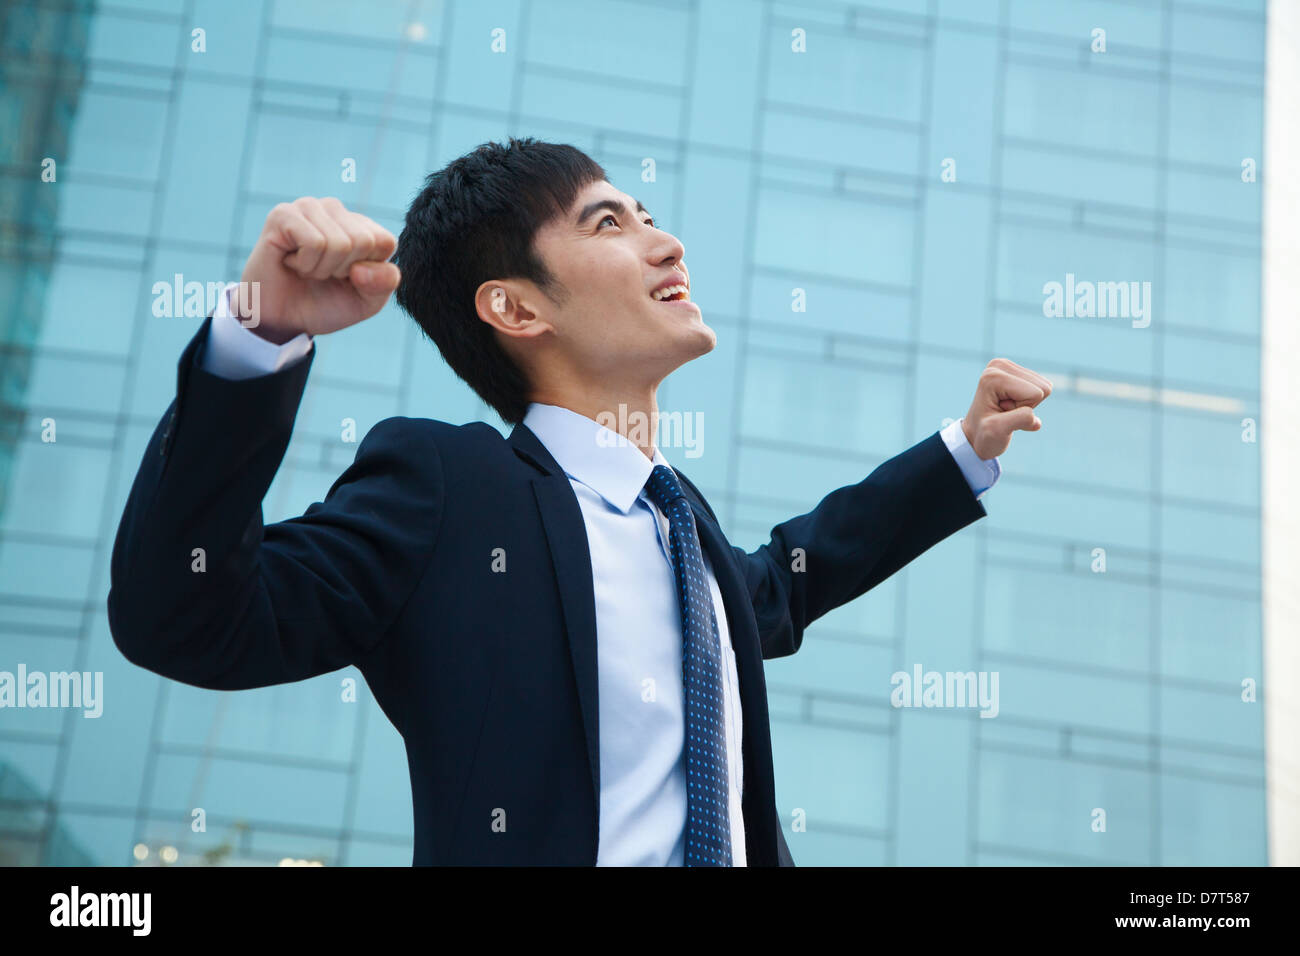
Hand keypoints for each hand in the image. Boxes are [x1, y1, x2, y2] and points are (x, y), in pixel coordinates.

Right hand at [235, 197, 399, 342]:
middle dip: (343, 271)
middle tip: (322, 273)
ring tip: (306, 268)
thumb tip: (362, 267)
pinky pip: (314, 242)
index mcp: (360, 225)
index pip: (385, 241)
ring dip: (322, 269)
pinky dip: (305, 264)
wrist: (283, 321)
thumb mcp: (368, 301)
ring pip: (339, 243)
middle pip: (363, 241)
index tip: (347, 278)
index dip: (369, 272)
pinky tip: (291, 262)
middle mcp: (336, 210)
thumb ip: (385, 282)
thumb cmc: (325, 305)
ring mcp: (309, 208)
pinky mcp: (283, 215)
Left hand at [961, 358, 1052, 458]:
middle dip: (1026, 405)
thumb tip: (1037, 422)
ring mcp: (1008, 366)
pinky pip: (1042, 387)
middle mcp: (1000, 365)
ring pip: (1044, 387)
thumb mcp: (996, 431)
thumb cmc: (985, 434)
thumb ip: (1018, 421)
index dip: (1022, 408)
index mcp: (993, 376)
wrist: (976, 433)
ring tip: (1005, 409)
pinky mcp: (1017, 371)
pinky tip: (1009, 405)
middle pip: (1042, 387)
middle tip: (1004, 411)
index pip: (1034, 393)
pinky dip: (1028, 401)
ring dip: (1027, 404)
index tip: (1001, 412)